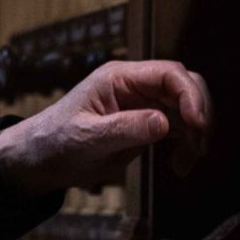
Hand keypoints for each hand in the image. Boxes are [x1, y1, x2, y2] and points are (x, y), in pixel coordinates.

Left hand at [0, 60, 210, 192]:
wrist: (40, 161)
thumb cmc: (55, 142)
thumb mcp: (87, 137)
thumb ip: (125, 128)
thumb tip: (165, 123)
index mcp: (120, 78)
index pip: (169, 73)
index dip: (190, 94)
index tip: (197, 123)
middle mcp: (135, 87)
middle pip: (184, 86)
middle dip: (199, 112)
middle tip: (198, 144)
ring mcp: (142, 105)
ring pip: (185, 108)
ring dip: (195, 132)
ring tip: (188, 161)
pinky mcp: (145, 125)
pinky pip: (177, 128)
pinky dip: (186, 144)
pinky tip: (180, 165)